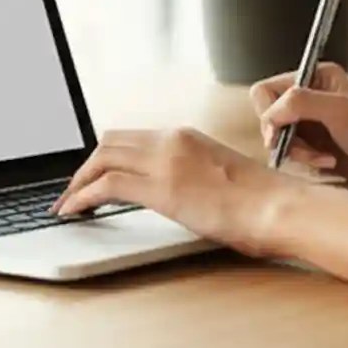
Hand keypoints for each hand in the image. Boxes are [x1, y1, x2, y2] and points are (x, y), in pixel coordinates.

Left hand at [50, 128, 301, 257]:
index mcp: (186, 136)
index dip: (105, 156)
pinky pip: (105, 186)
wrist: (280, 206)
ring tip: (67, 203)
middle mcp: (171, 141)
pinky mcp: (160, 188)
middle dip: (86, 166)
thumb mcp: (221, 177)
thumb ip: (194, 176)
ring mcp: (164, 162)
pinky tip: (74, 211)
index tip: (94, 174)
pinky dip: (82, 197)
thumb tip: (181, 194)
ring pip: (100, 159)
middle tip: (74, 189)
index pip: (131, 137)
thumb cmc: (264, 200)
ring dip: (78, 182)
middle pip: (108, 142)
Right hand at [250, 63, 347, 182]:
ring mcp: (307, 122)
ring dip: (298, 153)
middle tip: (306, 150)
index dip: (268, 113)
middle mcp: (306, 97)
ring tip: (323, 158)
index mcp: (311, 78)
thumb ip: (298, 102)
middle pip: (269, 118)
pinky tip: (327, 162)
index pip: (265, 91)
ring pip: (278, 140)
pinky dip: (305, 162)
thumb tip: (268, 119)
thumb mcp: (336, 109)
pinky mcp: (311, 144)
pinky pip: (290, 154)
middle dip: (286, 138)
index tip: (278, 135)